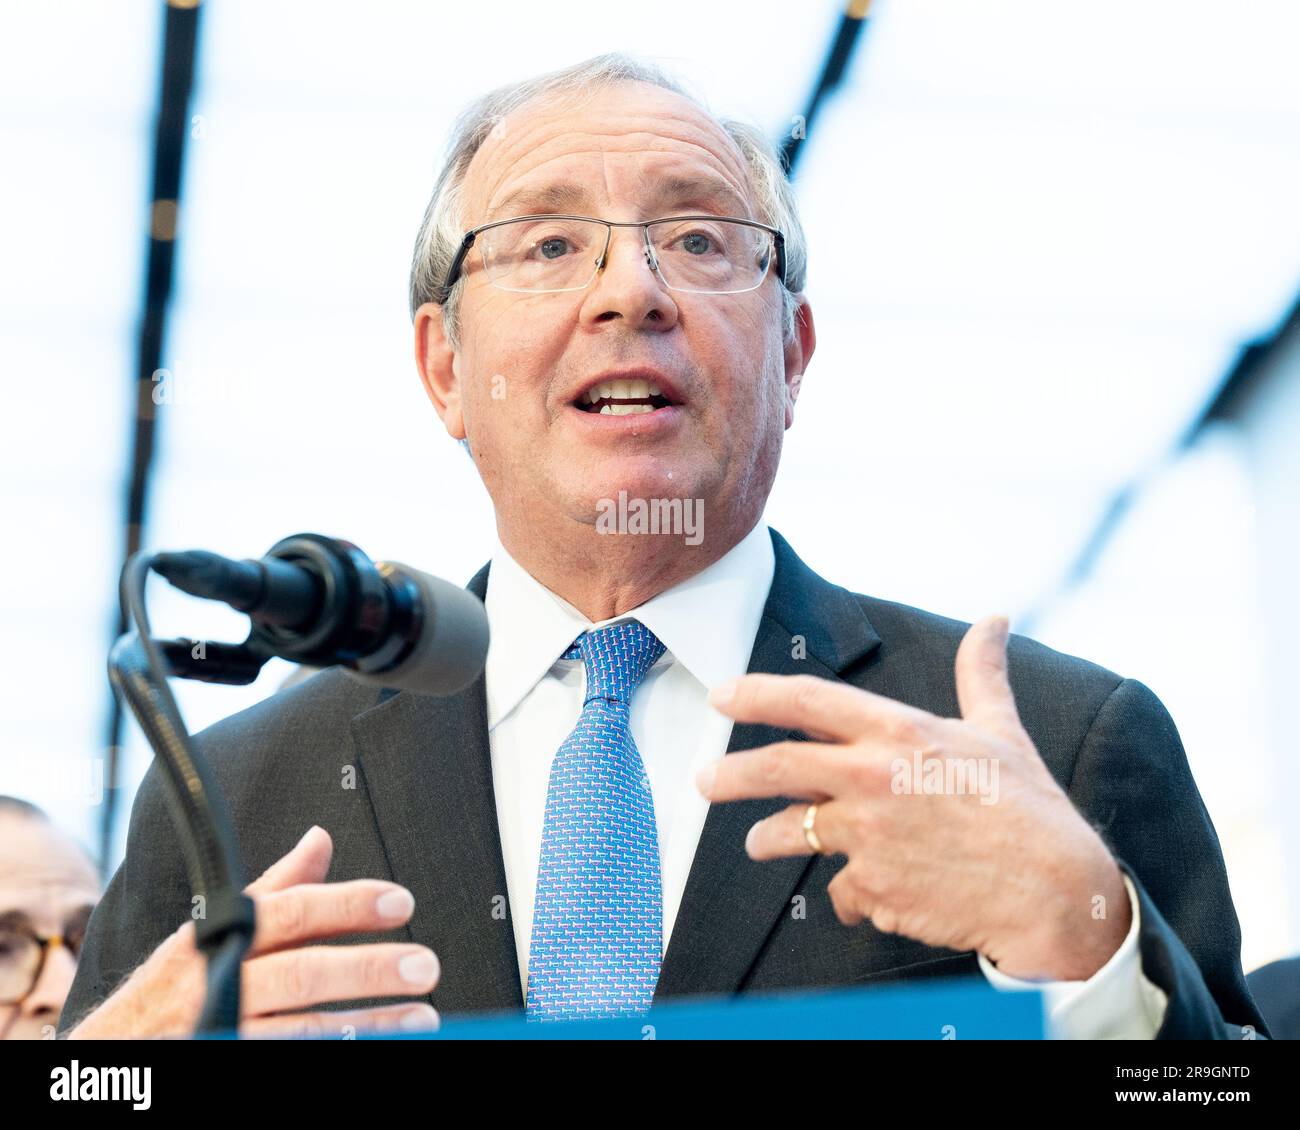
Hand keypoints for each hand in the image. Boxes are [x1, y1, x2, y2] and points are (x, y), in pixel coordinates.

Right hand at [67, 826, 439, 1037]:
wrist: (110, 1054)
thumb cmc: (170, 989)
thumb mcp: (210, 932)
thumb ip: (275, 889)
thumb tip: (321, 837)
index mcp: (220, 940)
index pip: (291, 913)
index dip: (347, 904)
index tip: (400, 901)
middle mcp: (219, 987)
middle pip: (303, 974)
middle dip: (368, 969)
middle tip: (424, 965)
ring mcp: (222, 1034)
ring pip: (305, 1029)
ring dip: (369, 1024)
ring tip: (422, 1015)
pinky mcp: (224, 1064)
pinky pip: (290, 1058)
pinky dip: (334, 1051)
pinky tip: (376, 1047)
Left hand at [696, 615, 1129, 980]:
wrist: (1056, 892)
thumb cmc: (1028, 809)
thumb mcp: (1001, 730)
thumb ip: (981, 674)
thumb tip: (994, 621)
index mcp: (899, 732)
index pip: (808, 701)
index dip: (755, 695)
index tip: (721, 697)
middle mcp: (872, 778)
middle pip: (775, 769)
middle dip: (727, 775)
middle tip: (703, 780)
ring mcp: (867, 836)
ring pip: (790, 833)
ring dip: (769, 839)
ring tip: (760, 844)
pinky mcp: (872, 887)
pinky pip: (840, 888)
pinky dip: (850, 890)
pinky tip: (869, 891)